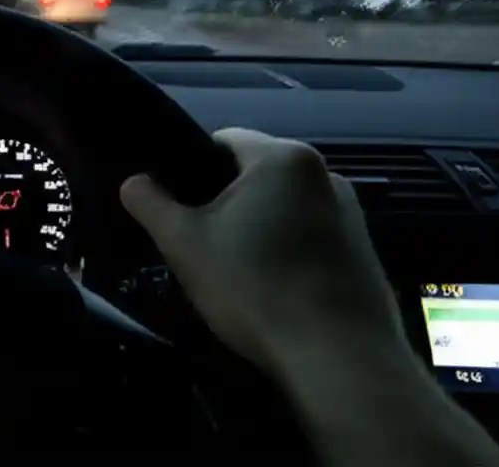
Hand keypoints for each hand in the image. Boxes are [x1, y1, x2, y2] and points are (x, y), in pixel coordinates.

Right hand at [119, 128, 404, 372]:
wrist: (339, 357)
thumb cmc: (255, 287)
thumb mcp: (184, 245)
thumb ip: (150, 204)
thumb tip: (133, 182)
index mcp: (283, 157)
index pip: (224, 140)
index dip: (191, 170)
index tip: (178, 210)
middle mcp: (326, 173)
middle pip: (256, 176)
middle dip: (227, 204)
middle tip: (202, 246)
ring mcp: (352, 213)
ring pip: (285, 209)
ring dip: (259, 230)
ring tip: (239, 274)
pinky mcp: (365, 252)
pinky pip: (312, 238)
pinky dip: (290, 254)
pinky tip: (277, 292)